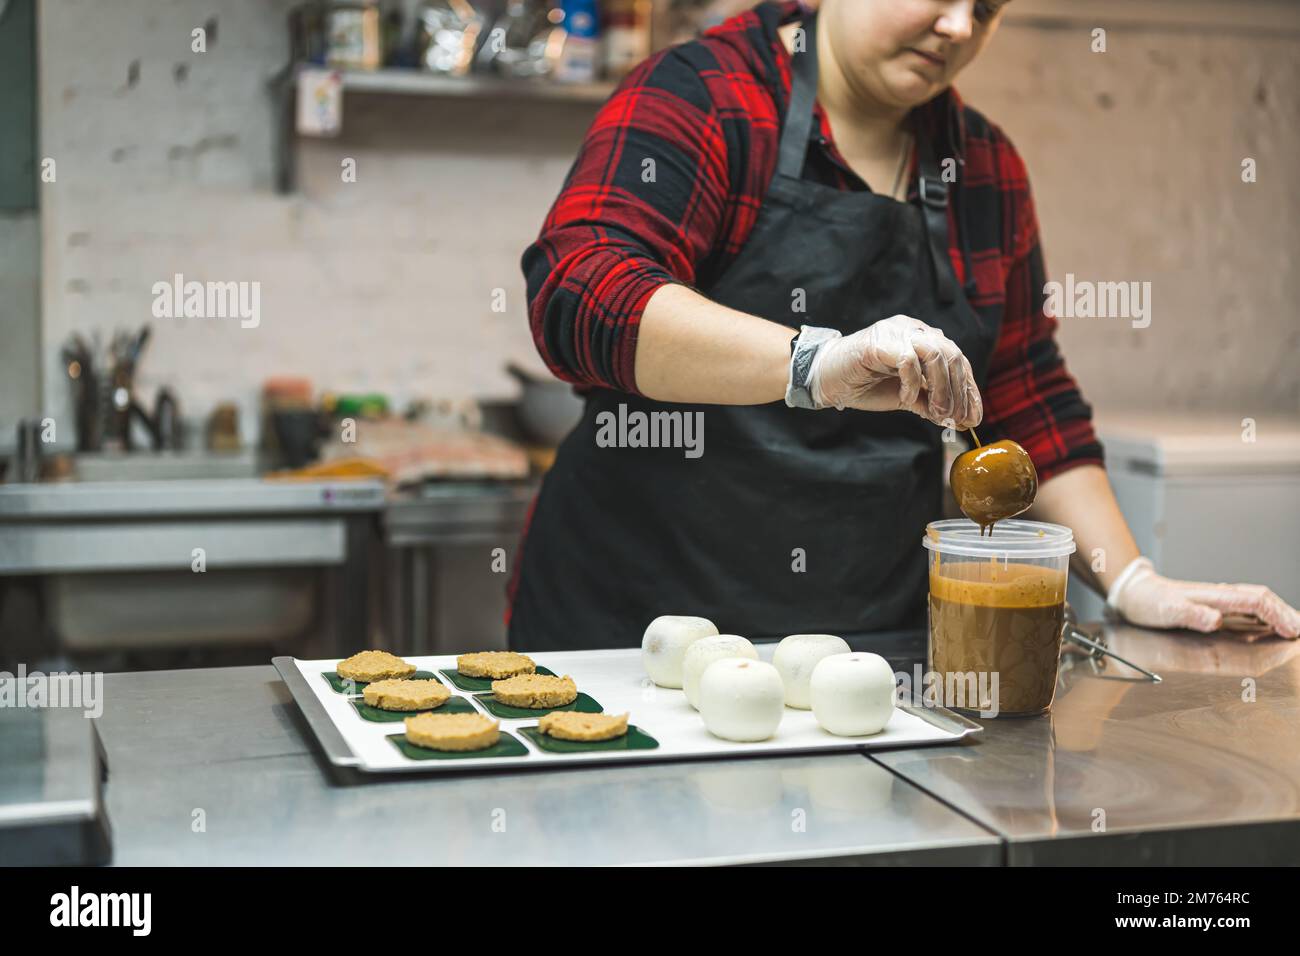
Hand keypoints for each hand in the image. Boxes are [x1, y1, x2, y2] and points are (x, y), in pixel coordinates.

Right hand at [807, 314, 982, 426]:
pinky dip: (912, 383)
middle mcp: (914, 330)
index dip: (968, 390)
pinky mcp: (878, 341)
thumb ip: (929, 402)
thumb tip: (958, 419)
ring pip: (936, 353)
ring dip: (942, 388)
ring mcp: (896, 332)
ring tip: (937, 413)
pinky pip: (907, 359)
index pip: (957, 361)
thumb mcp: (904, 397)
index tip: (973, 418)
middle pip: (952, 355)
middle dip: (958, 392)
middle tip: (955, 419)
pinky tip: (906, 399)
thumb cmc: (862, 385)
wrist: (824, 378)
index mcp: (923, 339)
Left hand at [1109, 558, 1299, 638]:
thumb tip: (1215, 619)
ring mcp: (1218, 600)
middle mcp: (1220, 596)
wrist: (1133, 593)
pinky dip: (1263, 616)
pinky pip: (1245, 609)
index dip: (1277, 616)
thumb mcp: (1165, 610)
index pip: (1256, 602)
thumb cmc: (1148, 602)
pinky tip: (1267, 624)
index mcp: (1214, 596)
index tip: (1292, 630)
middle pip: (1262, 599)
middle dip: (1285, 613)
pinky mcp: (1213, 606)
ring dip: (1277, 613)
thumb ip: (1190, 614)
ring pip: (1257, 603)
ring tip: (1294, 627)